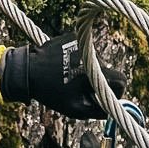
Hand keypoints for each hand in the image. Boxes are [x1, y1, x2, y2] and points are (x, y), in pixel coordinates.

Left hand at [0, 34, 121, 118]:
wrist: (28, 70)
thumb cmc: (51, 92)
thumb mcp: (76, 109)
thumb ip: (98, 111)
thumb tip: (111, 109)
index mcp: (94, 72)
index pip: (121, 79)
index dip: (116, 90)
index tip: (103, 95)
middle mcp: (91, 54)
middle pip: (106, 69)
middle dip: (98, 80)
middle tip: (81, 88)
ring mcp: (81, 43)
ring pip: (94, 60)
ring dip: (87, 68)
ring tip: (68, 76)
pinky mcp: (72, 36)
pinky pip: (84, 49)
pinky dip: (79, 58)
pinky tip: (64, 65)